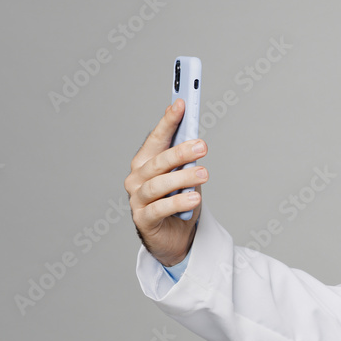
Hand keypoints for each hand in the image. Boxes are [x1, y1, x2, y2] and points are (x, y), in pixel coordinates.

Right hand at [124, 99, 208, 266]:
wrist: (174, 236)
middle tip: (202, 146)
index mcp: (145, 162)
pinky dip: (178, 202)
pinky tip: (195, 198)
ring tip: (204, 174)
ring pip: (158, 185)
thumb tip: (196, 140)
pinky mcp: (143, 220)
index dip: (168, 121)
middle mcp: (137, 178)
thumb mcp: (185, 177)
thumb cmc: (179, 201)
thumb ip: (186, 161)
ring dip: (182, 177)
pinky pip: (160, 209)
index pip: (156, 138)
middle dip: (180, 152)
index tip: (181, 103)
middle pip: (158, 162)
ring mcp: (137, 200)